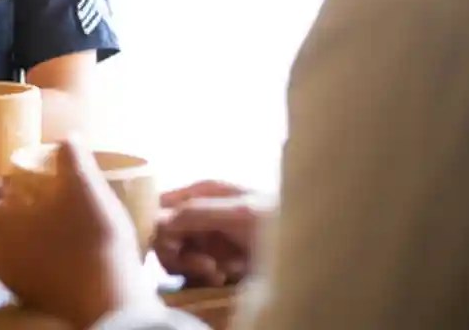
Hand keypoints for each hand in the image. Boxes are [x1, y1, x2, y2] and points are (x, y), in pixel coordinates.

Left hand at [0, 140, 160, 327]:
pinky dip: (33, 258)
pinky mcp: (32, 298)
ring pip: (3, 252)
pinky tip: (61, 250)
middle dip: (2, 212)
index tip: (12, 181)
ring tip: (48, 223)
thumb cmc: (89, 235)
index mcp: (0, 224)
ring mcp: (13, 280)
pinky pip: (22, 271)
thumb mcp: (85, 185)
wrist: (108, 295)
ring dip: (17, 235)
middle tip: (29, 199)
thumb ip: (72, 156)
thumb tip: (68, 136)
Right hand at [153, 179, 269, 286]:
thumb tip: (160, 220)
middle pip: (165, 235)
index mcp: (203, 191)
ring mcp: (208, 236)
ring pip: (177, 256)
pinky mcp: (215, 257)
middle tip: (207, 268)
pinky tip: (227, 277)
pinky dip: (207, 277)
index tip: (175, 248)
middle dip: (181, 255)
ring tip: (222, 274)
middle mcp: (201, 211)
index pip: (160, 206)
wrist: (309, 247)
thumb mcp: (241, 213)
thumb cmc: (278, 220)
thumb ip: (199, 212)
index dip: (160, 229)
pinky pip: (194, 270)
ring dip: (195, 269)